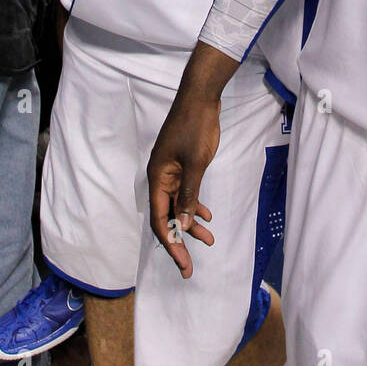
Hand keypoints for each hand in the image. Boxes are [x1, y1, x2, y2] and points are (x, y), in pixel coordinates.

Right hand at [146, 91, 221, 278]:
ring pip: (178, 206)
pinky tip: (207, 216)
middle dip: (180, 241)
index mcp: (157, 179)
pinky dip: (195, 205)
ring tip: (209, 241)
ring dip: (191, 224)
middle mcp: (160, 178)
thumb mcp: (195, 164)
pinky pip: (185, 193)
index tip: (183, 264)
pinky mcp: (182, 166)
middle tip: (191, 266)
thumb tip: (185, 225)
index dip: (171, 244)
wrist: (201, 98)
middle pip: (167, 217)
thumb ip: (189, 195)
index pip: (161, 220)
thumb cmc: (195, 128)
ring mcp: (171, 172)